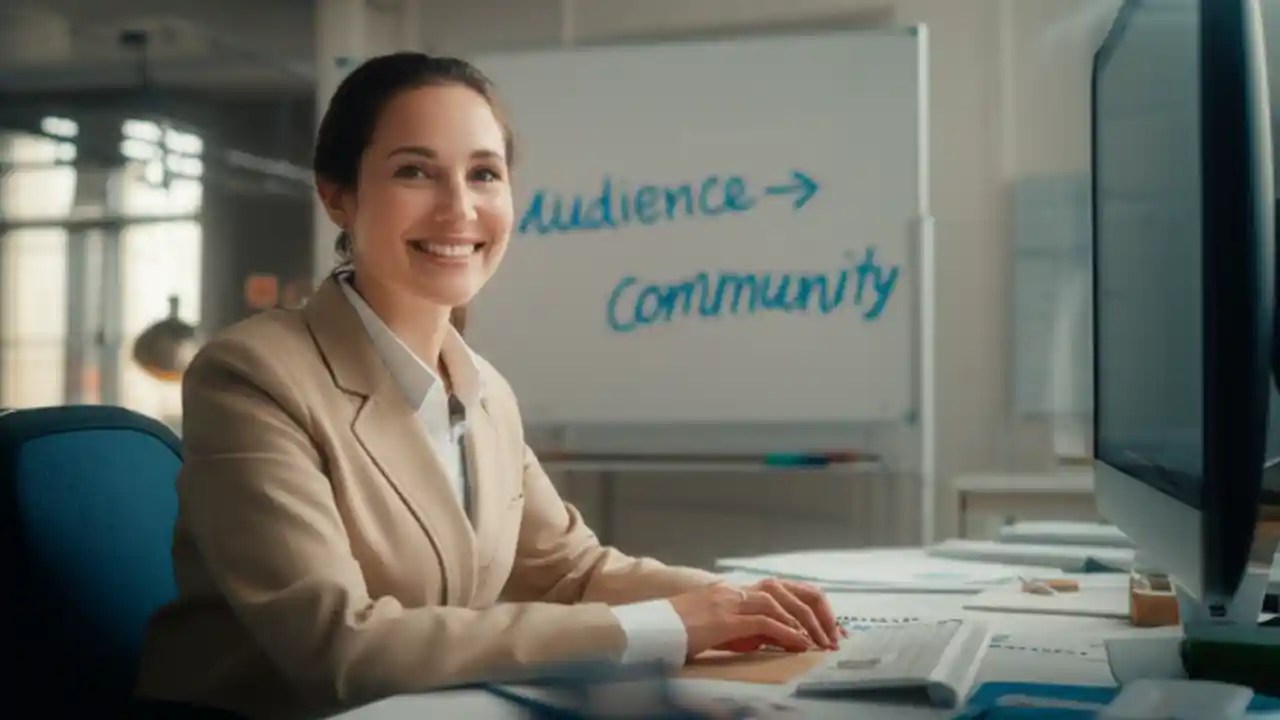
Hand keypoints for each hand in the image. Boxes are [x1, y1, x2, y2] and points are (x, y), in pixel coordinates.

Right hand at [668, 579, 845, 658]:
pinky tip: (800, 645)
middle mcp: (736, 590)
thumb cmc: (678, 631)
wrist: (649, 629)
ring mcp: (729, 602)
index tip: (828, 627)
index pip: (783, 589)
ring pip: (781, 604)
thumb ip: (747, 628)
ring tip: (821, 643)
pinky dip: (786, 634)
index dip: (809, 606)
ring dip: (806, 624)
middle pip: (789, 590)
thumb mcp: (719, 627)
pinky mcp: (724, 620)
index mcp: (735, 590)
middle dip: (817, 612)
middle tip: (834, 635)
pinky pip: (764, 623)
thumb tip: (777, 639)